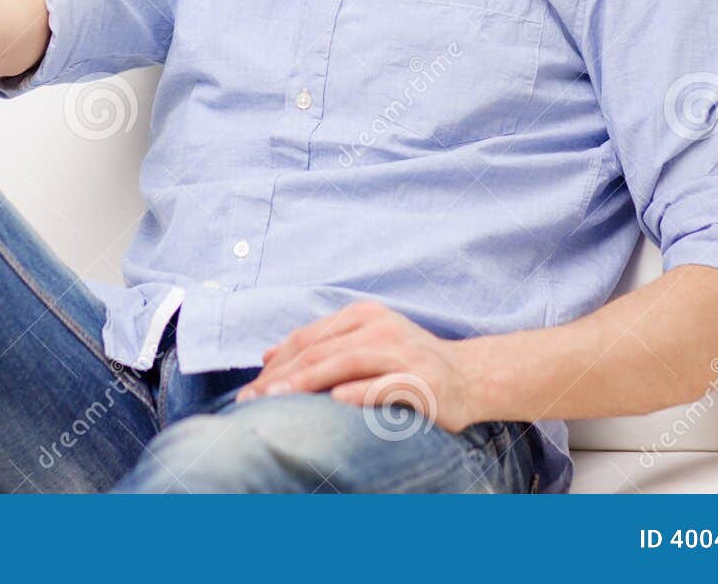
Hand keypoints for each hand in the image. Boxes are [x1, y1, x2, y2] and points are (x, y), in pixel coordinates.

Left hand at [235, 300, 484, 432]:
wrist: (469, 377)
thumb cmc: (408, 364)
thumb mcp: (364, 344)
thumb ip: (322, 346)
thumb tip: (268, 355)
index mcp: (363, 315)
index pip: (308, 337)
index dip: (276, 364)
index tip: (248, 389)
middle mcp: (380, 327)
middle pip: (320, 349)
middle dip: (281, 377)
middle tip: (251, 400)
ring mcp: (401, 351)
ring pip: (345, 363)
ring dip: (307, 382)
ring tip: (278, 400)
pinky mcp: (421, 379)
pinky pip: (384, 385)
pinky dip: (359, 392)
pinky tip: (335, 401)